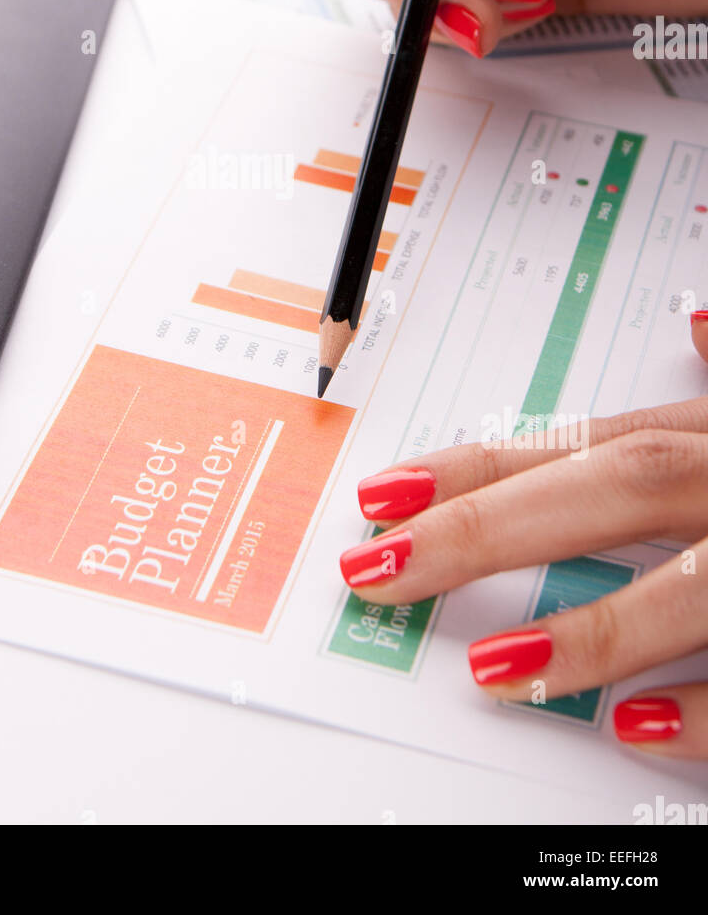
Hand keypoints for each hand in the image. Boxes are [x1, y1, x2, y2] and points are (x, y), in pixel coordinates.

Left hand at [339, 314, 707, 758]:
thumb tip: (699, 322)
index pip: (582, 444)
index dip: (477, 466)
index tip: (380, 495)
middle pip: (611, 487)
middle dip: (489, 524)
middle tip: (378, 565)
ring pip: (690, 584)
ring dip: (596, 625)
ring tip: (492, 665)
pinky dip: (707, 708)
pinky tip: (631, 731)